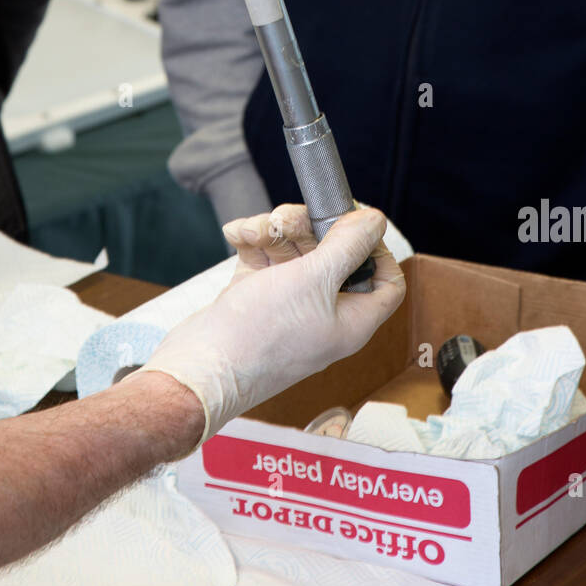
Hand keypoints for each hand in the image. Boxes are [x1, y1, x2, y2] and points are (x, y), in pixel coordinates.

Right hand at [137, 204, 405, 450]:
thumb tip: (376, 221)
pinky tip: (238, 235)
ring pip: (295, 252)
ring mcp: (288, 306)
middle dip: (310, 229)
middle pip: (334, 256)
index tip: (354, 224)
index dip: (377, 249)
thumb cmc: (260, 334)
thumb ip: (348, 246)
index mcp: (351, 319)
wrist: (199, 367)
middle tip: (288, 218)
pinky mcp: (256, 298)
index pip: (386, 283)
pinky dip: (253, 242)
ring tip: (255, 230)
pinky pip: (264, 258)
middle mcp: (323, 313)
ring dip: (275, 231)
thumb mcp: (314, 280)